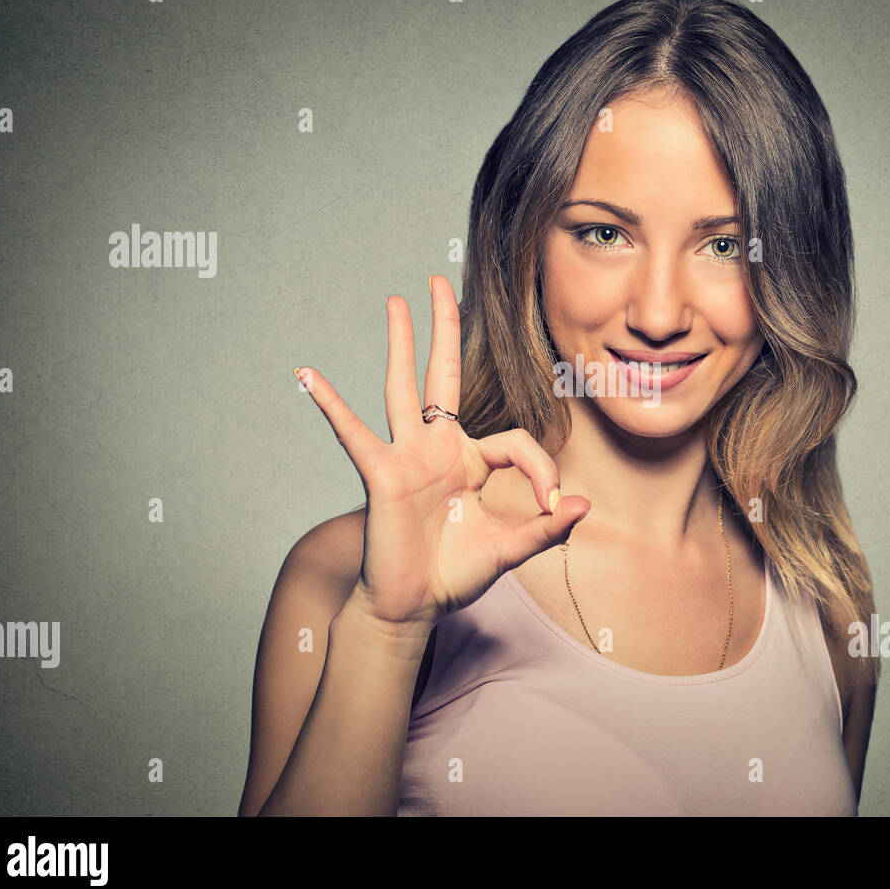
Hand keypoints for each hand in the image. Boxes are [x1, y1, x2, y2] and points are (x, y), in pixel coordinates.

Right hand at [294, 275, 588, 627]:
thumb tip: (582, 505)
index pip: (515, 441)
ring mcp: (408, 457)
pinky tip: (307, 374)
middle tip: (439, 281)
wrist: (412, 607)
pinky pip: (353, 433)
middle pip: (444, 375)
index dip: (542, 469)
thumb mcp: (510, 549)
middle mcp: (438, 449)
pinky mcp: (381, 475)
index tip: (552, 506)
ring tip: (397, 300)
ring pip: (404, 388)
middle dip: (444, 329)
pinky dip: (330, 404)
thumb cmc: (455, 574)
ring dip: (402, 344)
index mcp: (472, 461)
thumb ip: (546, 529)